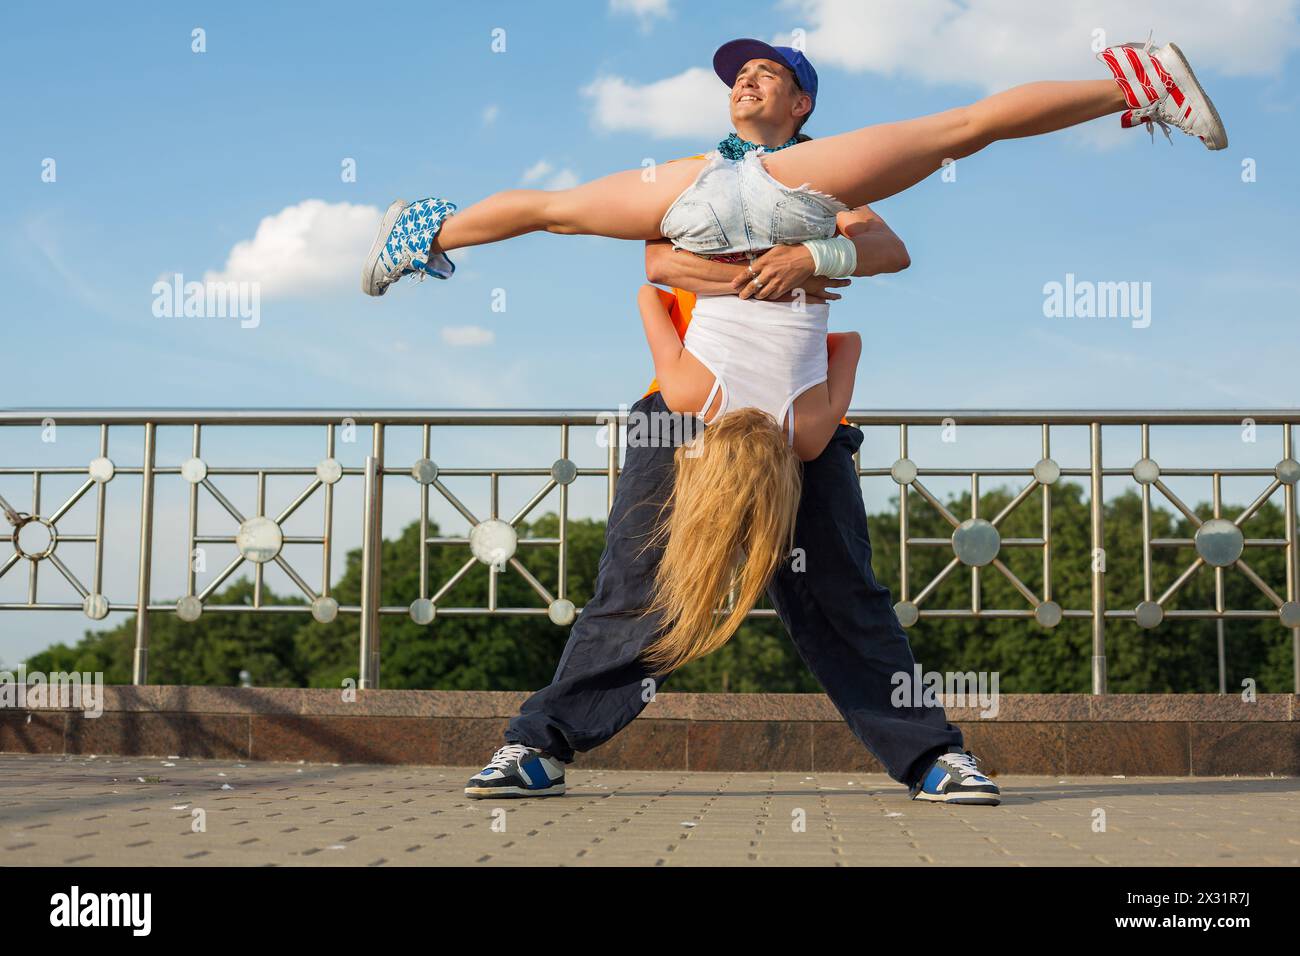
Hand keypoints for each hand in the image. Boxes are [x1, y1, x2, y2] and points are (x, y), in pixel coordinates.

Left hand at [730, 244, 849, 301]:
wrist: (807, 257)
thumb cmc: (791, 250)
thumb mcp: (774, 249)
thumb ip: (763, 257)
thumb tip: (753, 261)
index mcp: (764, 261)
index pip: (747, 273)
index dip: (739, 280)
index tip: (733, 285)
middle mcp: (769, 272)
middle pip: (752, 286)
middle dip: (745, 293)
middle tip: (741, 296)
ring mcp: (777, 281)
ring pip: (762, 293)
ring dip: (757, 296)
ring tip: (754, 296)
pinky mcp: (784, 287)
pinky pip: (773, 296)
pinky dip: (769, 297)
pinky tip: (767, 295)